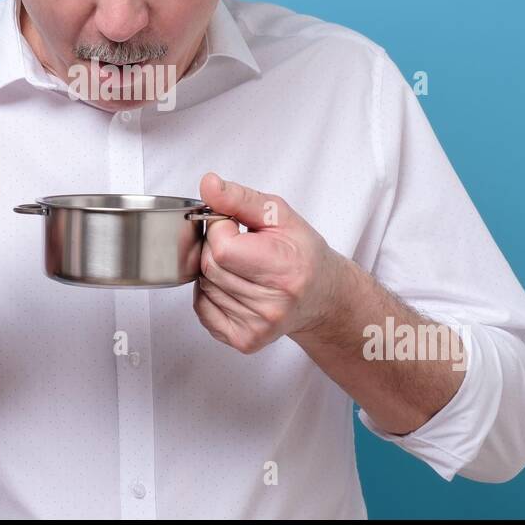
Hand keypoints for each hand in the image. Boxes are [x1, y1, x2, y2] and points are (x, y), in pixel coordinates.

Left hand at [192, 171, 345, 353]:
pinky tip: (235, 285)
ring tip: (242, 266)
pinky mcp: (245, 340)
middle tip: (239, 245)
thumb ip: (240, 198)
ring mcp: (257, 326)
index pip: (221, 246)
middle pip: (209, 267)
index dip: (221, 229)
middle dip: (215, 249)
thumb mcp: (278, 215)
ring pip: (204, 287)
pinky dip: (210, 293)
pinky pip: (202, 309)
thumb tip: (209, 184)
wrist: (322, 295)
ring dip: (214, 271)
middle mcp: (272, 303)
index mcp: (283, 268)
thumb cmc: (302, 253)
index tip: (236, 226)